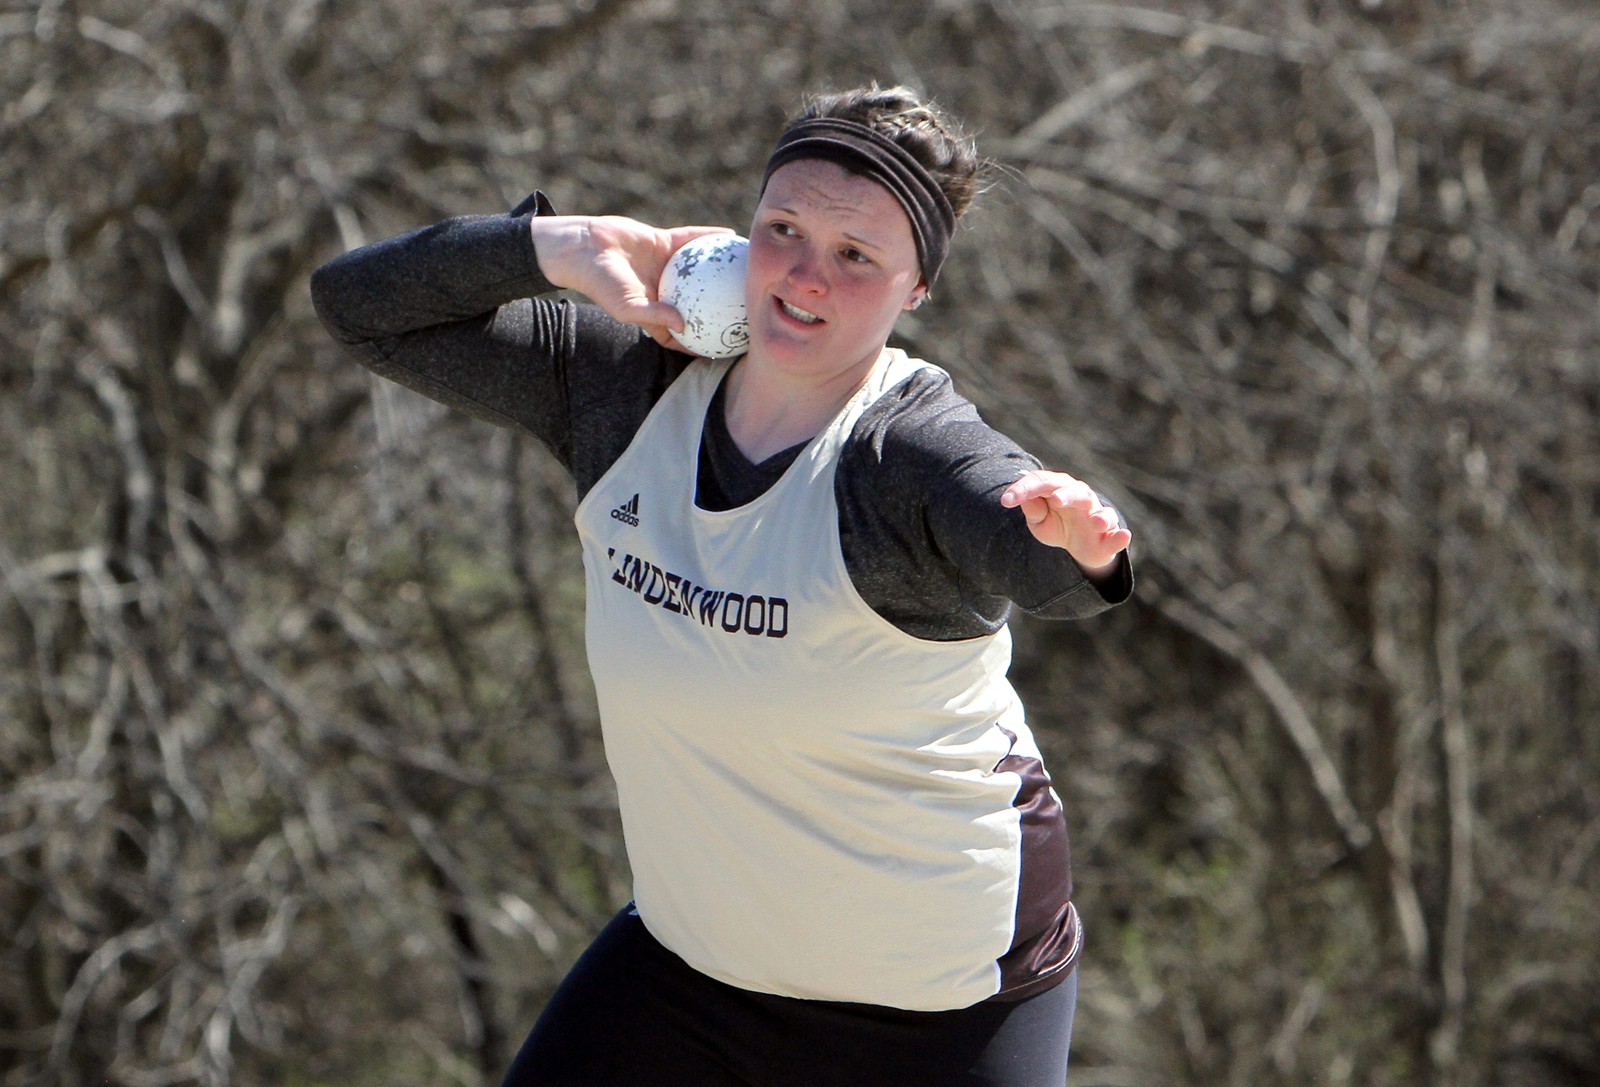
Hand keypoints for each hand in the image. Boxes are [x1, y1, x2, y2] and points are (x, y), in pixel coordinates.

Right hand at [529, 215, 732, 349]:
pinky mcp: (662, 243)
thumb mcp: (627, 306)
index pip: (684, 333)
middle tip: (747, 309)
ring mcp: (665, 267)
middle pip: (700, 301)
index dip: (703, 341)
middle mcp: (664, 290)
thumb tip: (684, 326)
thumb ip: (655, 317)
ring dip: (721, 269)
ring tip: (747, 268)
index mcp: (655, 312)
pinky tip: (730, 236)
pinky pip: (691, 240)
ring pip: (701, 269)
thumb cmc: (601, 283)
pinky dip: (708, 237)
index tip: (725, 346)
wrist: (583, 248)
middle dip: (722, 308)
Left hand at [1000, 469, 1131, 575]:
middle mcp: (1081, 498)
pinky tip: (1123, 535)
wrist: (1080, 548)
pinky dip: (1120, 536)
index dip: (1023, 490)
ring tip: (1096, 522)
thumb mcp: (1039, 522)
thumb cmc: (1057, 526)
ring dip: (1100, 516)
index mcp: (1059, 490)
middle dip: (1066, 495)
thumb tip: (1023, 498)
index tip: (1005, 500)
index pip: (1041, 483)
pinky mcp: (1110, 535)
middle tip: (1055, 500)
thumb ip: (1033, 510)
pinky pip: (1116, 535)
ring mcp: (1098, 515)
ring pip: (1101, 512)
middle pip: (1075, 492)